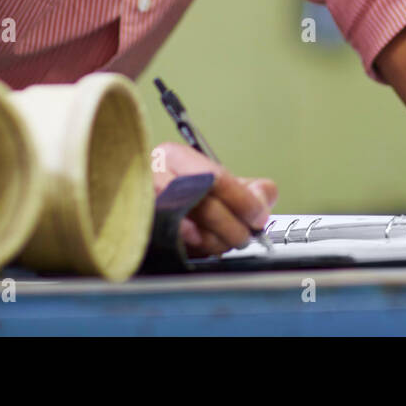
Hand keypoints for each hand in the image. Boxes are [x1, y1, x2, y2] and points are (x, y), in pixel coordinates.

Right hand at [151, 142, 277, 256]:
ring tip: (227, 242)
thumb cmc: (194, 195)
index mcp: (175, 156)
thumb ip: (254, 189)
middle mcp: (154, 177)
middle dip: (232, 227)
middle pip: (203, 205)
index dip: (243, 202)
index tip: (257, 217)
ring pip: (189, 229)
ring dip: (216, 242)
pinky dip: (196, 249)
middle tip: (246, 236)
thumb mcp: (228, 184)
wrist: (161, 212)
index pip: (216, 178)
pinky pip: (175, 246)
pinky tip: (205, 246)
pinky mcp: (144, 231)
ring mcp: (146, 206)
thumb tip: (260, 203)